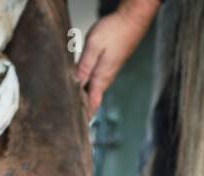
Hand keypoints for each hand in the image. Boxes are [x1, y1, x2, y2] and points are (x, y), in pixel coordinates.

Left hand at [76, 0, 159, 116]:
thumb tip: (74, 85)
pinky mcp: (110, 64)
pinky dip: (88, 85)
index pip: (92, 102)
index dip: (84, 115)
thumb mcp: (93, 46)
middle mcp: (107, 77)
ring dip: (84, 97)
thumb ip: (84, 66)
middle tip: (70, 120)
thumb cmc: (115, 29)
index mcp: (102, 76)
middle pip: (92, 98)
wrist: (133, 19)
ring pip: (94, 88)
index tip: (77, 128)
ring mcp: (109, 71)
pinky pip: (97, 79)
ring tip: (73, 107)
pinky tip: (81, 85)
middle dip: (81, 108)